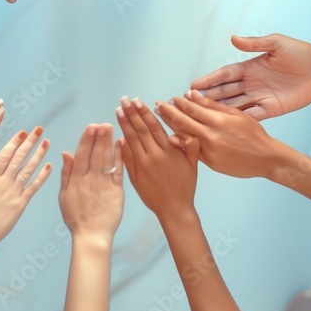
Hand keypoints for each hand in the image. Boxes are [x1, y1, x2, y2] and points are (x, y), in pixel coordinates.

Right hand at [0, 127, 52, 253]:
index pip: (5, 155)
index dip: (15, 142)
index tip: (23, 132)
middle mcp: (3, 183)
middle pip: (18, 158)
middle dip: (30, 142)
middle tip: (39, 129)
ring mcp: (13, 193)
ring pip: (28, 170)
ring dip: (38, 155)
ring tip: (46, 142)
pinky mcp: (20, 205)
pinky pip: (33, 188)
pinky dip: (42, 177)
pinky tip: (49, 166)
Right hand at [59, 124, 123, 245]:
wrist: (92, 236)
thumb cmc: (76, 217)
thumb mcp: (64, 196)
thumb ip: (66, 173)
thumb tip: (65, 153)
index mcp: (76, 180)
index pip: (81, 155)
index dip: (86, 140)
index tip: (90, 126)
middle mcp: (90, 180)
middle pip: (95, 154)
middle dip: (99, 137)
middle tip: (103, 123)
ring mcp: (104, 185)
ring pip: (106, 159)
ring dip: (108, 142)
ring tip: (111, 127)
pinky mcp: (116, 191)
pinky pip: (118, 171)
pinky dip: (120, 157)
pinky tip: (121, 144)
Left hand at [115, 97, 197, 222]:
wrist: (174, 210)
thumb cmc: (185, 187)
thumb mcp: (193, 165)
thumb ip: (190, 147)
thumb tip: (188, 132)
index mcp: (169, 151)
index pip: (154, 126)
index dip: (145, 112)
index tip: (137, 101)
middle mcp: (155, 156)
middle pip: (140, 130)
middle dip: (131, 113)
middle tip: (124, 100)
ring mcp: (143, 165)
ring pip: (131, 140)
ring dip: (124, 124)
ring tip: (118, 110)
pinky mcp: (135, 175)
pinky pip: (127, 157)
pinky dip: (122, 145)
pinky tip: (117, 134)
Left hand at [157, 91, 278, 178]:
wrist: (265, 159)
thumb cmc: (254, 135)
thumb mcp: (236, 114)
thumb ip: (213, 105)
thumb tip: (193, 94)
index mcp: (218, 121)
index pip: (191, 109)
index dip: (178, 103)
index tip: (170, 99)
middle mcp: (211, 136)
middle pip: (182, 122)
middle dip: (167, 113)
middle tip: (157, 106)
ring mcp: (209, 151)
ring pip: (183, 137)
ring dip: (170, 127)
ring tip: (159, 119)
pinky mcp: (209, 163)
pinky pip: (190, 152)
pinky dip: (180, 144)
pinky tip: (172, 138)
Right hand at [191, 34, 310, 119]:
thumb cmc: (302, 54)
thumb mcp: (278, 44)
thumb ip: (256, 43)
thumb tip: (233, 38)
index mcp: (251, 67)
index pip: (225, 74)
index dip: (210, 80)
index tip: (193, 85)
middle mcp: (252, 83)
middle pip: (225, 91)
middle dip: (207, 96)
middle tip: (189, 103)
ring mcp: (260, 97)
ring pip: (234, 105)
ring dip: (218, 110)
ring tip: (200, 115)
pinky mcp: (271, 109)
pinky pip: (252, 116)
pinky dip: (239, 120)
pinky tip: (225, 125)